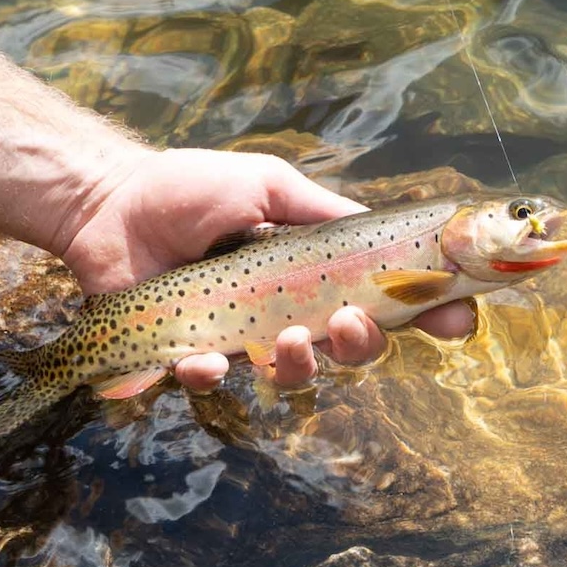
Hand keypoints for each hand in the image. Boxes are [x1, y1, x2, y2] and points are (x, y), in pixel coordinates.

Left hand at [61, 147, 475, 390]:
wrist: (110, 202)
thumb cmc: (190, 187)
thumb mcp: (268, 185)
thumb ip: (322, 211)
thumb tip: (381, 227)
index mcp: (309, 269)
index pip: (379, 297)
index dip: (422, 313)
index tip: (456, 320)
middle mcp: (284, 307)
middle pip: (347, 348)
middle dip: (362, 346)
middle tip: (349, 322)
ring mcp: (239, 336)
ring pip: (290, 373)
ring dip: (300, 366)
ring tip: (287, 340)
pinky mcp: (190, 353)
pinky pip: (212, 380)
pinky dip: (211, 374)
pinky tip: (203, 356)